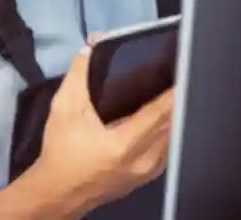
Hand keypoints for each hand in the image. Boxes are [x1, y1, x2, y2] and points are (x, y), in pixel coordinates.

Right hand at [29, 41, 174, 213]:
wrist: (58, 190)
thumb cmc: (60, 152)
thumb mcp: (63, 109)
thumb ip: (78, 76)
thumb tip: (89, 49)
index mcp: (124, 144)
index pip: (160, 113)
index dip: (174, 92)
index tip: (182, 72)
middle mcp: (142, 160)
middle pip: (172, 124)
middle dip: (176, 99)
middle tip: (177, 76)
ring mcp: (148, 171)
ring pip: (172, 137)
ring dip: (173, 115)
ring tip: (172, 93)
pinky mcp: (147, 176)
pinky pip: (166, 149)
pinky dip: (167, 131)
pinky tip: (162, 118)